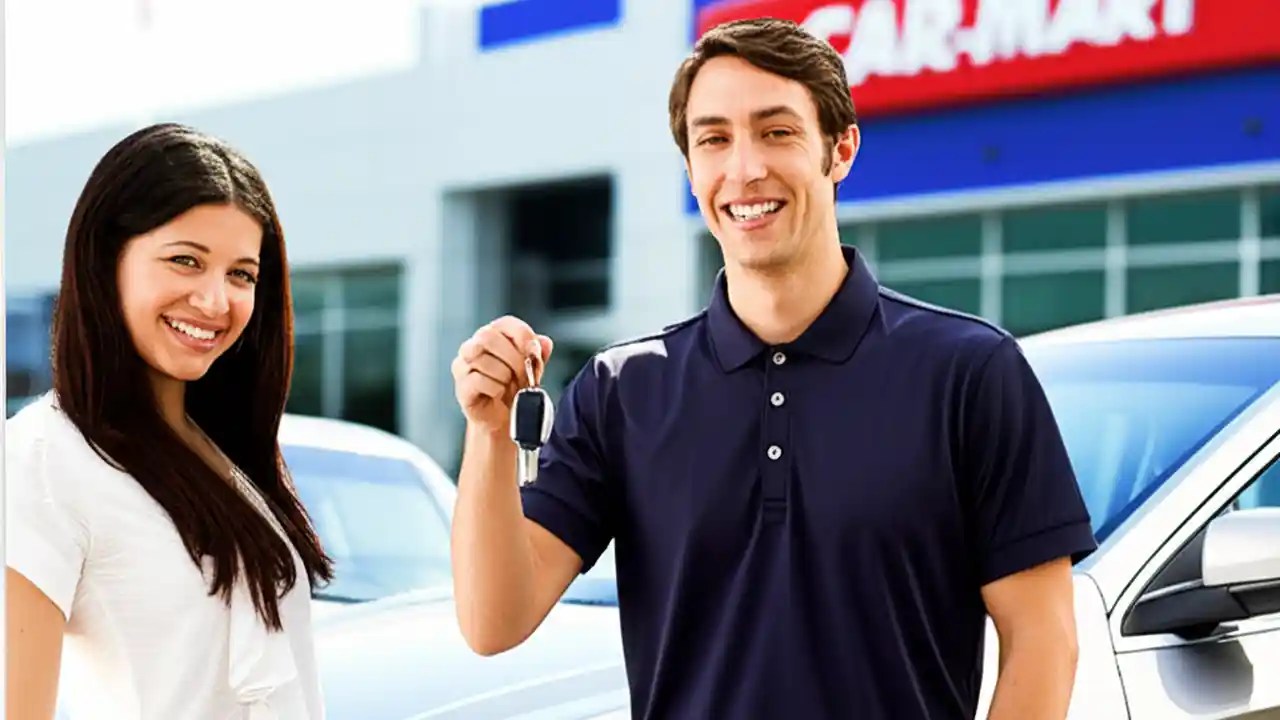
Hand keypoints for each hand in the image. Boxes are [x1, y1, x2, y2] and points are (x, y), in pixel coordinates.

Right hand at [452, 316, 553, 433]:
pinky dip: (495, 388)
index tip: (533, 353)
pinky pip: (477, 380)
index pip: (505, 323)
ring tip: (510, 387)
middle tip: (524, 375)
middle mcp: (472, 346)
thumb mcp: (531, 369)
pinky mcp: (461, 387)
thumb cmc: (514, 389)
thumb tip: (544, 342)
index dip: (523, 336)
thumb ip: (538, 354)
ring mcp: (462, 366)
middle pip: (488, 337)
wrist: (502, 419)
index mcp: (492, 336)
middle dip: (512, 357)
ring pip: (482, 360)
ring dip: (505, 375)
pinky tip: (498, 393)